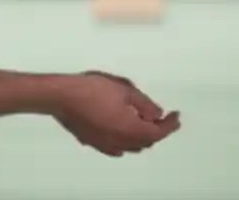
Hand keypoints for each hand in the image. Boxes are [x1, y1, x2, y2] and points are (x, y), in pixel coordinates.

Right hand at [52, 70, 180, 156]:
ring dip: (141, 137)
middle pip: (145, 142)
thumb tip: (158, 115)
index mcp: (129, 130)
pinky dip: (125, 142)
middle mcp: (118, 142)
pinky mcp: (92, 142)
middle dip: (156, 130)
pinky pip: (115, 148)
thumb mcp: (126, 90)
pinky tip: (124, 133)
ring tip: (145, 122)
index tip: (177, 115)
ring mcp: (104, 144)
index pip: (157, 133)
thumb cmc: (94, 89)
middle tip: (162, 117)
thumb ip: (145, 104)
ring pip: (130, 147)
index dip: (170, 125)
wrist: (61, 96)